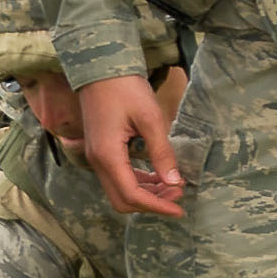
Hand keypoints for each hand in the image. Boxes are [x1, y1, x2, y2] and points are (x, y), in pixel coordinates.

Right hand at [74, 69, 185, 217]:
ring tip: (173, 186)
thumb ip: (162, 152)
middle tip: (178, 195)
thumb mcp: (150, 118)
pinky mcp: (101, 151)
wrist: (100, 68)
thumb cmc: (125, 88)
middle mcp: (98, 161)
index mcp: (108, 155)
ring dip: (146, 194)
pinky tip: (157, 177)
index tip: (180, 209)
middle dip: (151, 203)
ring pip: (120, 190)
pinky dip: (138, 182)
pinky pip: (118, 177)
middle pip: (122, 200)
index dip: (157, 206)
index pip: (132, 194)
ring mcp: (97, 157)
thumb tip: (174, 182)